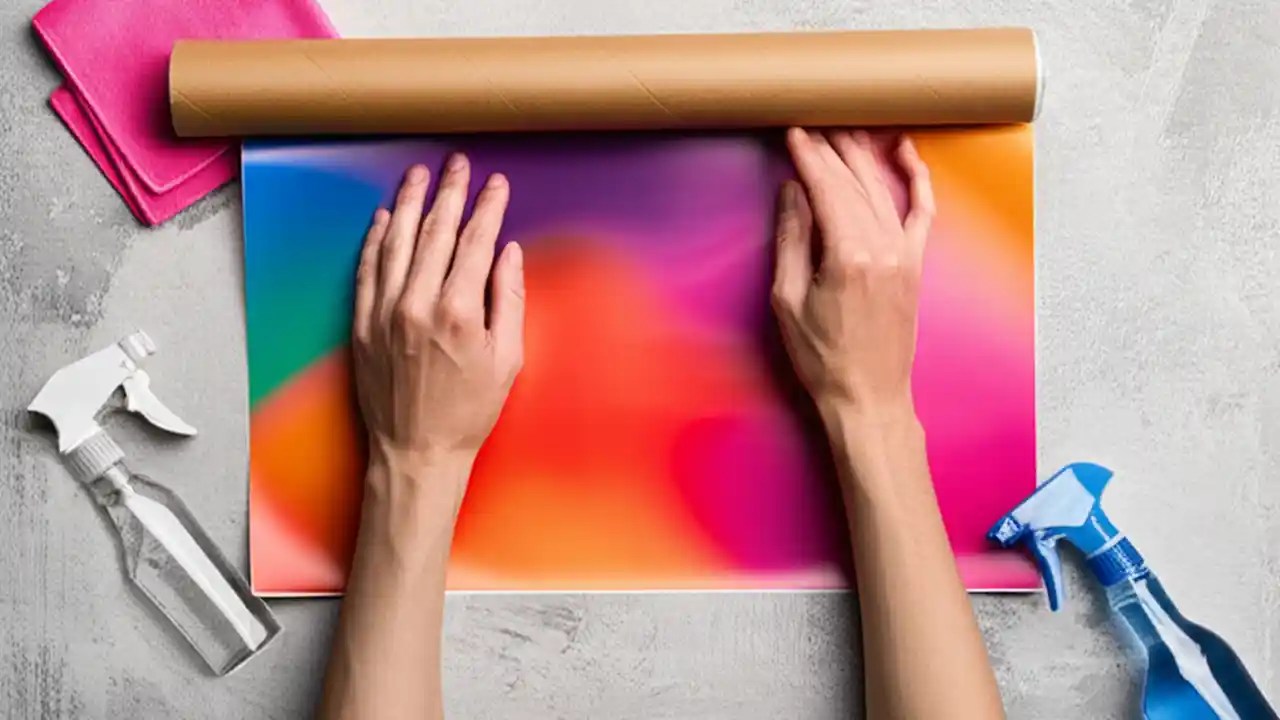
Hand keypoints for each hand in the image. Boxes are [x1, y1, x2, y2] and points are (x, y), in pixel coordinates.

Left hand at [352, 154, 524, 479]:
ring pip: (395, 242)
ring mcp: (383, 312)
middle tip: (457, 164)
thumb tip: (508, 253)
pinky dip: (374, 240)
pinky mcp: (362, 324)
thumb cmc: (469, 412)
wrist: (416, 452)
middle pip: (434, 232)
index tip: (496, 183)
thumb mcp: (508, 359)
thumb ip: (508, 300)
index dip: (488, 208)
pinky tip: (382, 218)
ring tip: (418, 175)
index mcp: (458, 311)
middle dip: (449, 193)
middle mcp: (416, 304)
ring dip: (408, 203)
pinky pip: (366, 269)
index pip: (476, 243)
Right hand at [771, 128, 934, 424]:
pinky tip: (905, 153)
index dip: (808, 157)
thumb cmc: (821, 357)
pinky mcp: (916, 265)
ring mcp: (905, 255)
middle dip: (832, 149)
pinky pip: (922, 212)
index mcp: (848, 256)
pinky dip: (917, 180)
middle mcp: (882, 249)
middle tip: (813, 120)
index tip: (793, 133)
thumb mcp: (788, 300)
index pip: (826, 190)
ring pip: (882, 190)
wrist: (867, 396)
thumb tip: (793, 192)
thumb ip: (793, 240)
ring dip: (862, 156)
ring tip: (843, 127)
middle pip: (854, 184)